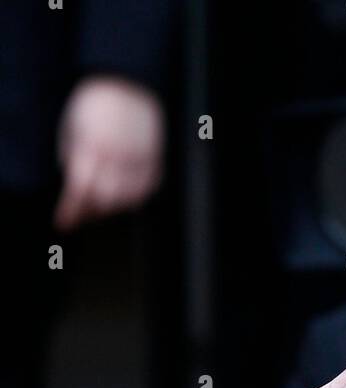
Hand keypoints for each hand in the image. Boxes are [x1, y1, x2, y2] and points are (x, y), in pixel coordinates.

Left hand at [53, 76, 164, 231]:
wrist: (127, 83)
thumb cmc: (95, 103)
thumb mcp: (72, 126)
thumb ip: (71, 157)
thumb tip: (74, 185)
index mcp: (93, 145)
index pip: (79, 189)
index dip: (70, 210)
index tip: (64, 221)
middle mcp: (118, 156)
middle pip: (104, 200)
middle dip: (91, 209)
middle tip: (83, 210)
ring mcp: (140, 159)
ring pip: (128, 200)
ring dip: (113, 206)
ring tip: (103, 201)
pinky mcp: (156, 160)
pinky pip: (146, 190)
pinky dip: (134, 197)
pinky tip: (125, 193)